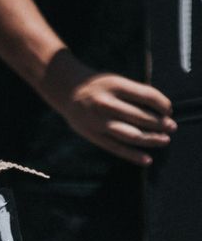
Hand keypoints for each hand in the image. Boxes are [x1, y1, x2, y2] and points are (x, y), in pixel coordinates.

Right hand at [42, 54, 175, 166]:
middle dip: (159, 123)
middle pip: (140, 116)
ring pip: (131, 134)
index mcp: (115, 86)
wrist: (68, 92)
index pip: (145, 95)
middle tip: (172, 127)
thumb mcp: (115, 81)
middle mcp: (107, 104)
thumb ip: (133, 93)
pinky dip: (133, 155)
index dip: (161, 103)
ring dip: (150, 139)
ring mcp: (99, 122)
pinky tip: (147, 159)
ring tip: (165, 141)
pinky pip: (117, 148)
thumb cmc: (98, 85)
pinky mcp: (94, 136)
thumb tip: (158, 110)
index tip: (169, 109)